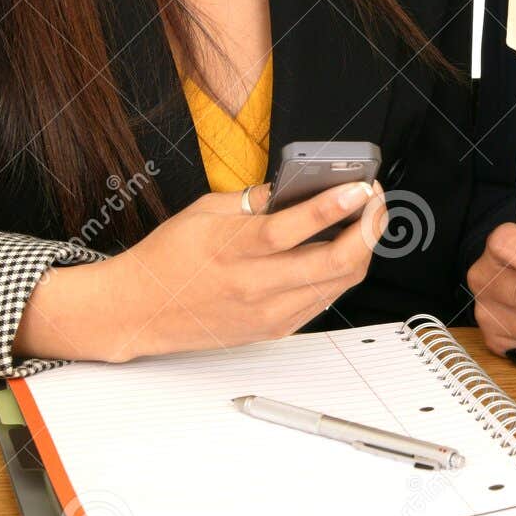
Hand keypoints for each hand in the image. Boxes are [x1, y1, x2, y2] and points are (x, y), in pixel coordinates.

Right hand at [18, 179, 389, 363]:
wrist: (139, 310)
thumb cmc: (169, 257)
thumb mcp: (206, 211)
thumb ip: (258, 199)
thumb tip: (301, 185)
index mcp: (232, 248)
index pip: (292, 229)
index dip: (333, 207)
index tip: (361, 187)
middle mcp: (254, 285)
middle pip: (332, 263)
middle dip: (367, 229)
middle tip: (375, 203)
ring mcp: (267, 313)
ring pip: (338, 283)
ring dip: (361, 250)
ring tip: (366, 221)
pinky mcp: (274, 330)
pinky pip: (324, 300)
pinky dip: (341, 274)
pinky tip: (343, 250)